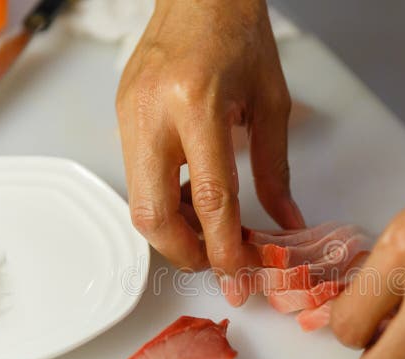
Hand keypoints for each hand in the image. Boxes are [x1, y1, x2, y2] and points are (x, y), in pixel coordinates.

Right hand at [117, 0, 303, 276]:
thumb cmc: (238, 33)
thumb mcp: (272, 103)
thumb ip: (276, 170)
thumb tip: (284, 223)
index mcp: (197, 103)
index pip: (209, 198)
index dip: (224, 249)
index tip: (238, 280)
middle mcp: (152, 112)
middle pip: (152, 214)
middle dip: (185, 253)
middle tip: (218, 263)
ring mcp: (128, 115)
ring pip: (139, 201)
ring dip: (175, 231)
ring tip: (212, 231)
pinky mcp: (120, 116)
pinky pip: (137, 178)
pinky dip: (165, 203)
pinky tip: (192, 200)